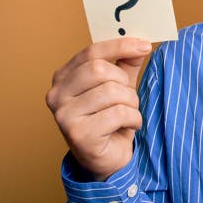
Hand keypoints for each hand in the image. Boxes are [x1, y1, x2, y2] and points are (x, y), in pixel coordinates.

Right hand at [46, 38, 151, 181]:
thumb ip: (126, 64)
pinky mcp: (77, 134)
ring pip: (112, 92)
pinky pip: (118, 113)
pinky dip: (133, 119)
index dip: (120, 46)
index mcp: (64, 77)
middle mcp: (57, 94)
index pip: (91, 52)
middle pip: (101, 70)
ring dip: (131, 103)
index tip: (145, 45)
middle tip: (129, 98)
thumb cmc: (111, 119)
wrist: (107, 158)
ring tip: (128, 115)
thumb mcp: (120, 86)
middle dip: (125, 83)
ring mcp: (63, 115)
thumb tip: (140, 43)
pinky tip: (129, 126)